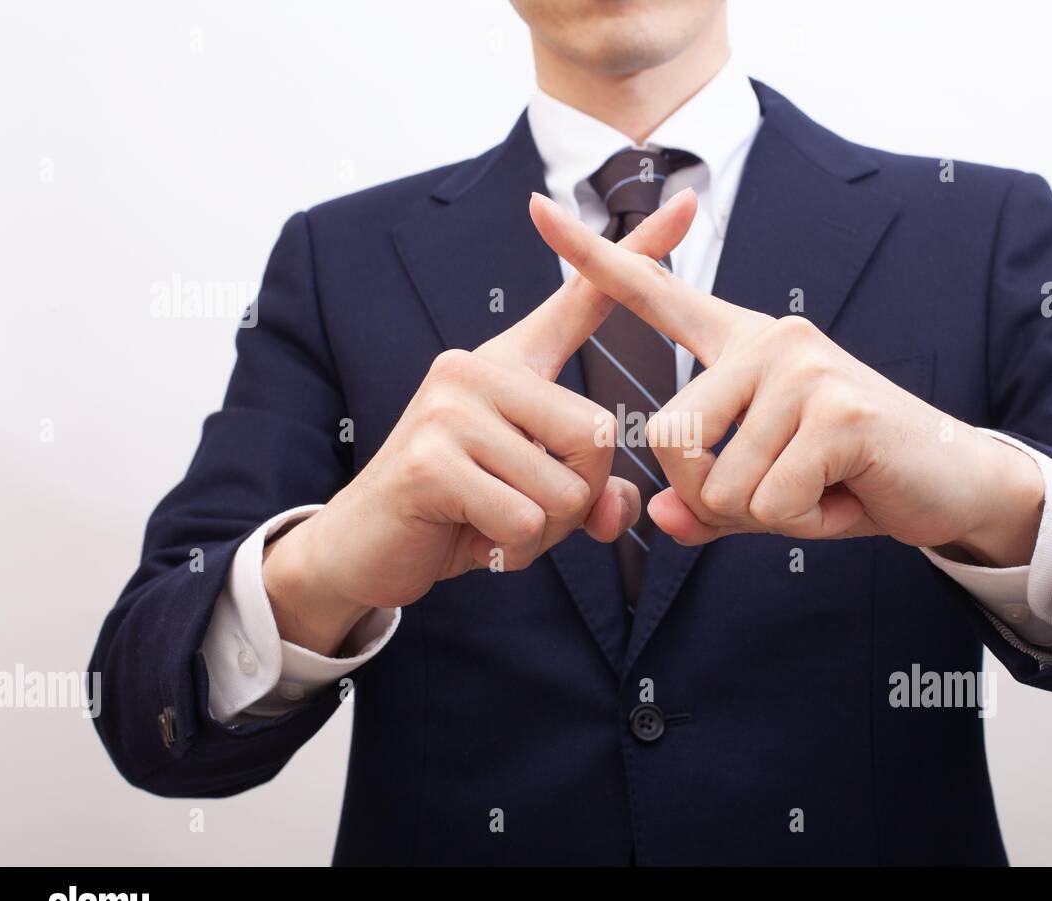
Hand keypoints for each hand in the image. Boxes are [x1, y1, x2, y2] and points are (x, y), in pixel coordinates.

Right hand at [264, 189, 700, 655]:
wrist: (363, 548)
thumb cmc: (457, 512)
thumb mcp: (534, 497)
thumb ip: (588, 494)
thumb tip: (621, 512)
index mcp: (510, 364)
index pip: (582, 299)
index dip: (636, 253)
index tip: (687, 200)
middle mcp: (478, 367)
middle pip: (596, 437)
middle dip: (577, 498)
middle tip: (521, 510)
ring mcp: (450, 407)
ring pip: (565, 490)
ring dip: (541, 532)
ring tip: (489, 523)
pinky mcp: (432, 459)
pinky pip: (525, 520)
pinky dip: (510, 549)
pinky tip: (468, 537)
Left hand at [529, 193, 1043, 564]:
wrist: (949, 483)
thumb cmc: (851, 477)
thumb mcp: (769, 491)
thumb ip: (709, 503)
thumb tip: (662, 520)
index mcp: (743, 344)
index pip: (658, 295)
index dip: (595, 258)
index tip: (537, 207)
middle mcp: (769, 339)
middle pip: (672, 440)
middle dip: (715, 497)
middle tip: (783, 491)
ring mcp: (804, 367)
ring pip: (720, 484)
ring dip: (768, 514)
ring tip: (822, 485)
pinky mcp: (837, 409)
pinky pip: (771, 502)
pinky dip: (803, 521)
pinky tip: (845, 492)